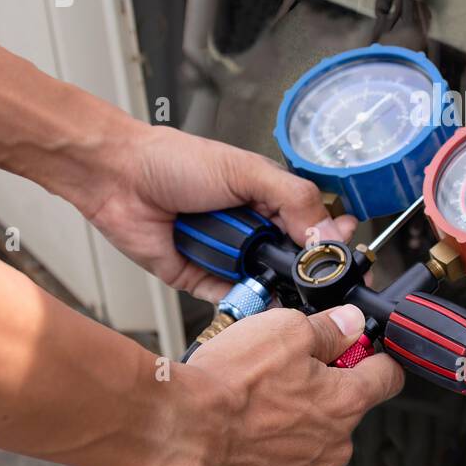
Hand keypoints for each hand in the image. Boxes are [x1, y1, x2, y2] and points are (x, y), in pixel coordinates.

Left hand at [85, 124, 356, 301]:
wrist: (118, 178)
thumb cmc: (174, 161)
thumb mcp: (246, 171)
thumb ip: (294, 199)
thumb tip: (331, 231)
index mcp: (271, 199)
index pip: (317, 227)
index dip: (333, 245)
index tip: (347, 260)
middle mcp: (254, 230)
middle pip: (297, 263)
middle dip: (309, 274)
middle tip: (321, 282)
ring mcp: (230, 257)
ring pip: (269, 285)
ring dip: (278, 290)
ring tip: (288, 291)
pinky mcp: (203, 279)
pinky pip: (233, 301)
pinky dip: (246, 304)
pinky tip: (257, 303)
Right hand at [164, 303, 403, 465]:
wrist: (177, 433)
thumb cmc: (227, 384)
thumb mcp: (284, 330)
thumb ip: (327, 328)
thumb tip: (350, 323)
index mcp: (345, 401)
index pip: (388, 377)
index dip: (375, 360)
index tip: (361, 355)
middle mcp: (333, 446)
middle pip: (341, 414)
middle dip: (318, 396)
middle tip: (278, 381)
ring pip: (308, 449)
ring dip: (288, 433)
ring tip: (249, 415)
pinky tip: (239, 448)